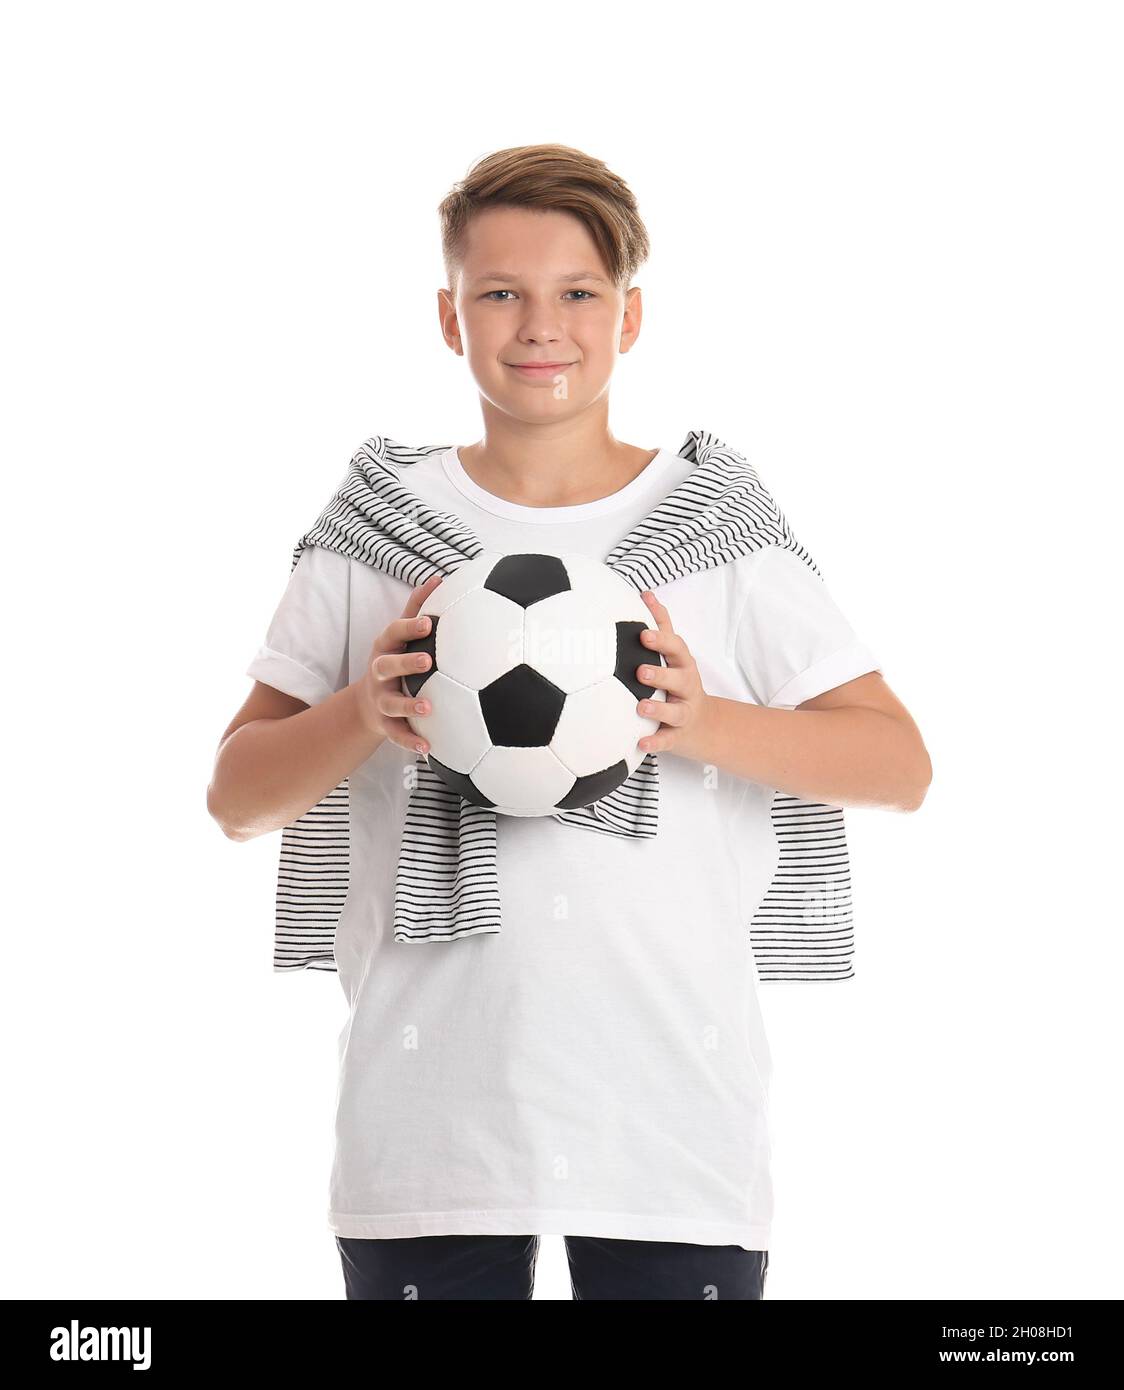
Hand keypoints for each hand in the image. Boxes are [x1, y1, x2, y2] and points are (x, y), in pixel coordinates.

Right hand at [355, 573, 443, 753]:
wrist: (366, 704)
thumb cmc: (393, 660)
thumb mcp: (398, 635)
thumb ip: (416, 608)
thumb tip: (440, 577)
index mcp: (386, 648)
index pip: (394, 633)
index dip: (409, 628)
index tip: (428, 623)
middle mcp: (379, 672)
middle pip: (387, 665)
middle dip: (405, 663)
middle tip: (428, 661)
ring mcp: (380, 699)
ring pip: (391, 703)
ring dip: (408, 705)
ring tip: (428, 707)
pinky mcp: (384, 724)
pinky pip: (397, 734)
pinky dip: (411, 741)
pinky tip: (429, 748)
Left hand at [634, 590, 711, 757]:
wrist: (702, 723)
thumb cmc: (678, 681)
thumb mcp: (675, 654)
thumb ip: (661, 624)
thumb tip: (645, 593)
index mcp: (682, 664)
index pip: (675, 648)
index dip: (661, 640)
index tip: (642, 634)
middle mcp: (686, 687)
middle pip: (678, 679)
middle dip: (661, 674)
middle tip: (640, 671)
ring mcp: (684, 712)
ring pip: (674, 712)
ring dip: (658, 710)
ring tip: (640, 707)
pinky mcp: (678, 736)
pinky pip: (667, 741)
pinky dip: (655, 743)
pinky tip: (640, 744)